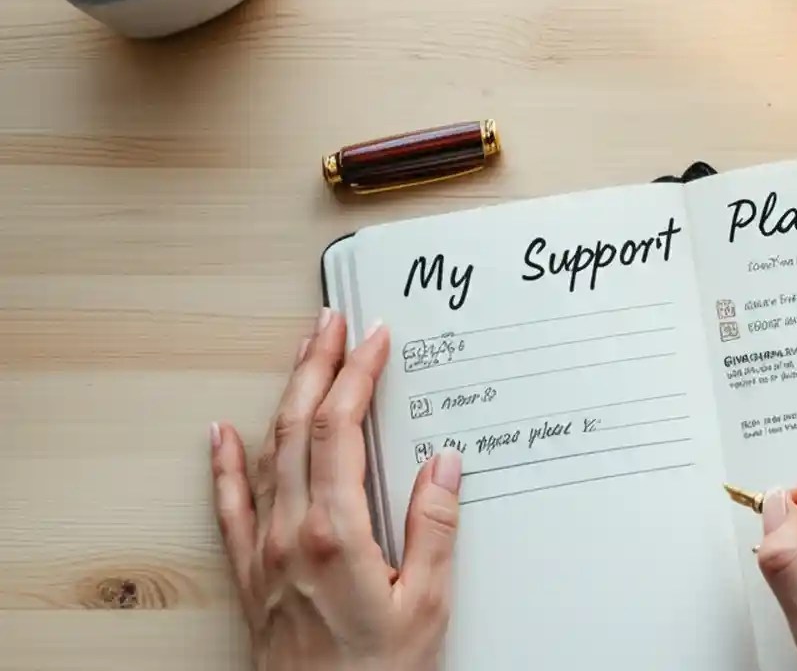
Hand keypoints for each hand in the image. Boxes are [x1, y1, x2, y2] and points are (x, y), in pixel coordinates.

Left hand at [209, 309, 463, 670]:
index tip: (373, 339)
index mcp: (334, 535)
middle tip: (331, 322)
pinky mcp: (252, 575)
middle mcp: (290, 535)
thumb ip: (435, 529)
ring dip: (283, 396)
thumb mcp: (427, 607)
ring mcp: (264, 553)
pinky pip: (230, 506)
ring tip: (301, 356)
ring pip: (265, 454)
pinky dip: (225, 463)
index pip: (339, 429)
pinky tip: (222, 435)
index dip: (356, 375)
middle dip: (317, 365)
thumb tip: (442, 462)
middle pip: (296, 427)